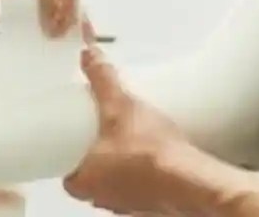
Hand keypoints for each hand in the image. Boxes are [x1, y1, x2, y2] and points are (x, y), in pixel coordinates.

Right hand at [0, 0, 78, 35]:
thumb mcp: (0, 12)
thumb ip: (20, 17)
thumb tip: (39, 34)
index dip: (74, 8)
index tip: (80, 33)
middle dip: (77, 9)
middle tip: (77, 37)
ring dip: (66, 10)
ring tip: (59, 35)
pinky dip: (52, 6)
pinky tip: (48, 26)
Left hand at [62, 41, 195, 214]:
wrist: (192, 181)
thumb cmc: (152, 153)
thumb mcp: (120, 106)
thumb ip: (102, 79)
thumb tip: (89, 56)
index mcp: (85, 182)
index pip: (66, 177)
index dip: (69, 158)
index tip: (75, 140)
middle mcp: (103, 199)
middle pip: (91, 180)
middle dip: (95, 159)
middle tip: (103, 134)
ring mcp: (128, 205)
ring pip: (115, 185)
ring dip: (119, 167)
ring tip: (130, 141)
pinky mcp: (151, 205)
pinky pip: (140, 190)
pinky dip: (142, 175)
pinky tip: (153, 157)